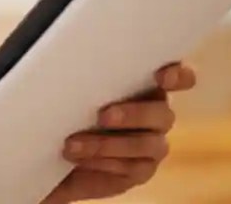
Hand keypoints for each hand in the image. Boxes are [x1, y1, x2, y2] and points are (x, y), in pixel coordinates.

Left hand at [42, 63, 195, 203]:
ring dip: (108, 144)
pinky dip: (104, 163)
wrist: (53, 149)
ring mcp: (152, 143)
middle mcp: (155, 113)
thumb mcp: (69, 86)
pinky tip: (81, 159)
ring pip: (147, 144)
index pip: (178, 77)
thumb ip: (84, 74)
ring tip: (73, 145)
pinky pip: (132, 168)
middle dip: (133, 114)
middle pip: (162, 114)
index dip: (177, 76)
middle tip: (102, 116)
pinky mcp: (141, 169)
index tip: (161, 76)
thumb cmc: (64, 107)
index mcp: (145, 84)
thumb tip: (66, 61)